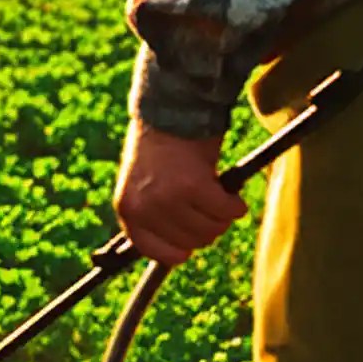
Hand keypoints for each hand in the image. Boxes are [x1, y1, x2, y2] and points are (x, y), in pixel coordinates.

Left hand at [112, 118, 247, 265]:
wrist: (170, 110)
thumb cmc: (160, 148)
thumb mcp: (143, 186)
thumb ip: (153, 216)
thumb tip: (178, 252)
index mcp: (128, 210)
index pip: (152, 250)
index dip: (176, 250)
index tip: (189, 245)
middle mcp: (145, 208)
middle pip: (188, 242)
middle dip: (206, 228)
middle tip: (210, 210)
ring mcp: (168, 199)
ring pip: (210, 229)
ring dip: (222, 217)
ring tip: (220, 199)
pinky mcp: (194, 186)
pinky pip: (226, 210)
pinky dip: (235, 206)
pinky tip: (233, 197)